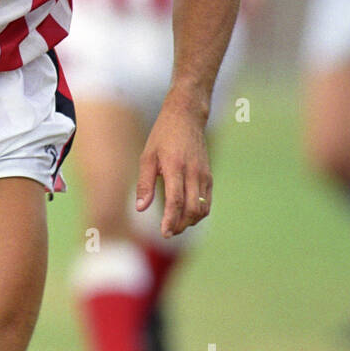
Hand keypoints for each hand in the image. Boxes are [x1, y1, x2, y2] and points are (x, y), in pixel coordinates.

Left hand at [135, 97, 212, 237]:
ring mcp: (204, 175)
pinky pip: (207, 201)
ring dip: (190, 222)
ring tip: (175, 226)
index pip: (176, 201)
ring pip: (202, 208)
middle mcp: (193, 172)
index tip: (164, 233)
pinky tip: (185, 216)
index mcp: (175, 167)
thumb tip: (140, 208)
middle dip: (180, 225)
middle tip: (167, 233)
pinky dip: (198, 213)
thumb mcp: (147, 156)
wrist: (186, 117)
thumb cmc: (162, 136)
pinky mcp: (209, 175)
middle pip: (192, 209)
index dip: (170, 220)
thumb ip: (144, 184)